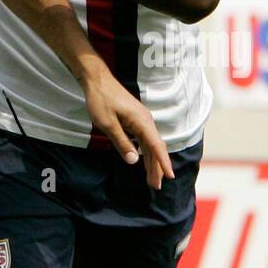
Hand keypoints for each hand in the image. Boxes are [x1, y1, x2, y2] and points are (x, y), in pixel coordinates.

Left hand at [81, 69, 173, 189]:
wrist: (98, 81)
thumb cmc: (101, 100)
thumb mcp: (107, 124)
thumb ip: (121, 142)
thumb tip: (133, 161)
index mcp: (141, 122)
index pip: (156, 146)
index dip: (163, 163)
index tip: (170, 176)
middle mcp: (146, 121)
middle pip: (155, 148)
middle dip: (158, 167)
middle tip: (156, 186)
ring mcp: (142, 120)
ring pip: (150, 145)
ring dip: (152, 162)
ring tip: (152, 179)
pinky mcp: (136, 120)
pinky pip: (145, 140)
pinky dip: (146, 152)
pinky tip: (145, 162)